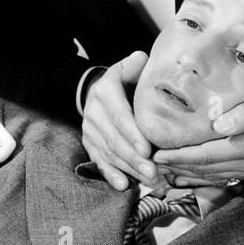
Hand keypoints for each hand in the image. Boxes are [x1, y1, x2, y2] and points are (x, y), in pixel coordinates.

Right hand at [81, 53, 171, 192]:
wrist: (98, 90)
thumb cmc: (124, 81)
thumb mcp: (128, 68)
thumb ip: (135, 65)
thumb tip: (141, 59)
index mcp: (104, 92)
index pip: (119, 116)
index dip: (133, 134)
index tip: (148, 150)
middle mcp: (93, 112)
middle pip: (115, 139)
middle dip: (134, 158)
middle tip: (154, 172)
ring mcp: (90, 130)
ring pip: (109, 153)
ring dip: (129, 169)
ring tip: (149, 181)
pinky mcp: (89, 143)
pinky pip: (99, 161)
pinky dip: (110, 174)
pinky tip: (123, 185)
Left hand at [154, 88, 243, 186]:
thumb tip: (219, 123)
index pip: (205, 154)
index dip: (179, 156)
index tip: (157, 155)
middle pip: (204, 168)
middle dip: (176, 167)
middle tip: (151, 165)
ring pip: (212, 176)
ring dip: (187, 174)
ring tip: (165, 171)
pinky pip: (224, 178)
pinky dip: (204, 178)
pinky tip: (191, 175)